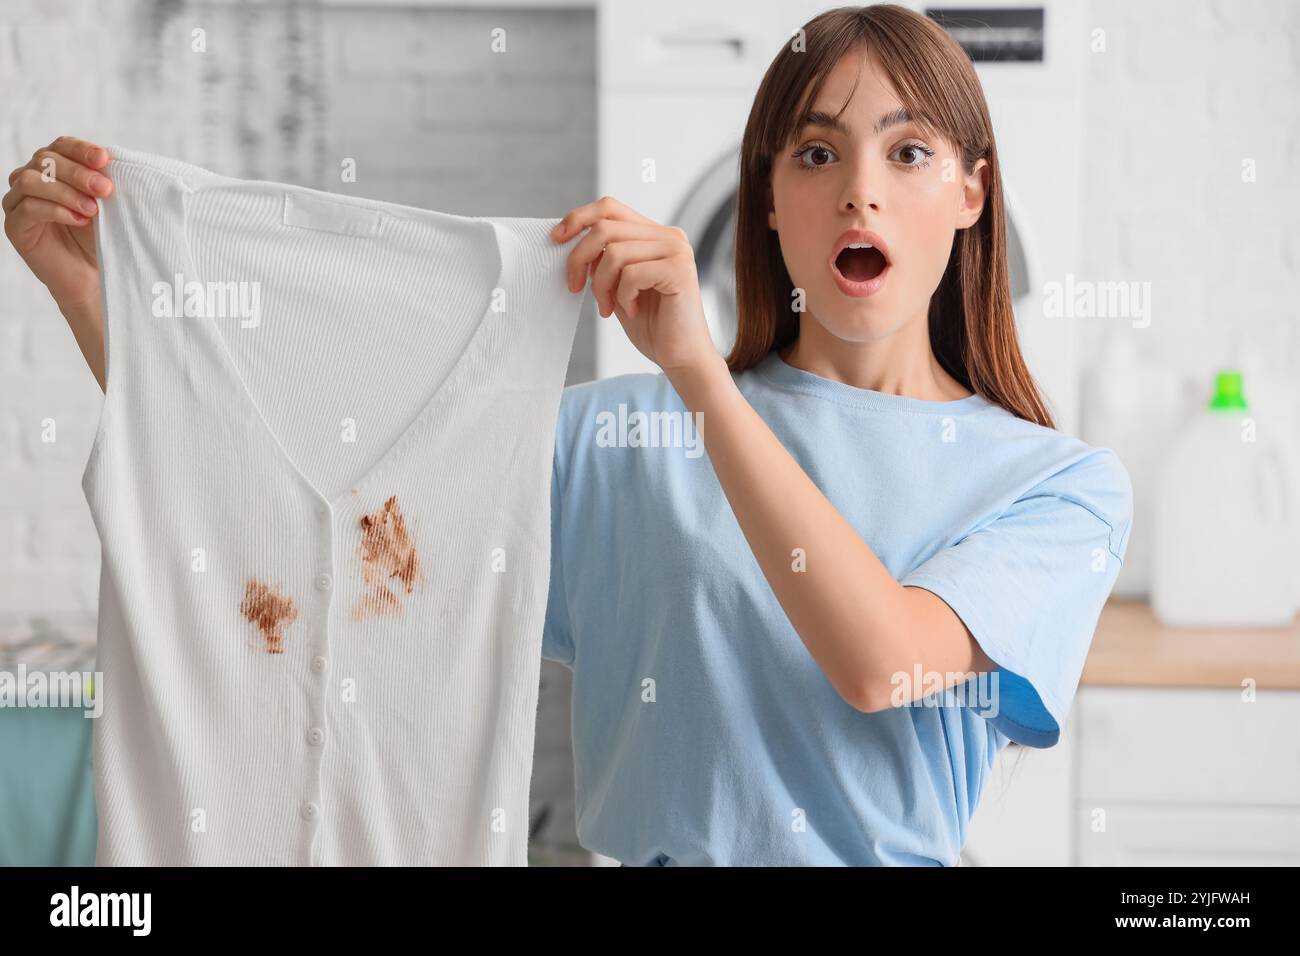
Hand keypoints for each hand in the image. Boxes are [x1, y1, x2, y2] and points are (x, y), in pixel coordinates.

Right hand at [3, 136, 112, 312]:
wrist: (91, 274)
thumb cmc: (98, 235)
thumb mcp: (105, 203)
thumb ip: (102, 180)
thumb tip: (110, 160)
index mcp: (53, 168)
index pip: (61, 145)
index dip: (81, 149)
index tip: (104, 159)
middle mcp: (31, 179)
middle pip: (45, 159)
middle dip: (78, 172)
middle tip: (104, 189)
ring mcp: (18, 202)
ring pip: (31, 180)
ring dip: (65, 191)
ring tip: (92, 209)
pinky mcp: (14, 226)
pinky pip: (28, 208)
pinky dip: (56, 210)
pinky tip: (78, 220)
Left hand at [551, 196, 718, 377]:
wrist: (681, 357)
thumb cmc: (650, 325)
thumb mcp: (616, 286)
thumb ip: (602, 260)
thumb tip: (569, 239)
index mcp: (654, 234)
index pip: (610, 208)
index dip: (578, 218)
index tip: (556, 239)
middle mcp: (669, 236)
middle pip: (605, 228)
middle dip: (579, 259)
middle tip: (575, 288)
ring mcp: (676, 251)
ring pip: (615, 253)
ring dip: (601, 285)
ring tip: (608, 307)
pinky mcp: (679, 270)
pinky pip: (631, 274)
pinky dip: (622, 297)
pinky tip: (633, 312)